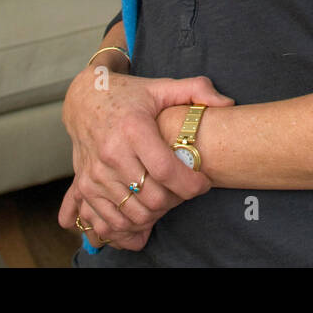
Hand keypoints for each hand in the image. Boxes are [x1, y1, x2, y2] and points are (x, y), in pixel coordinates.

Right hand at [59, 69, 232, 250]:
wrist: (84, 99)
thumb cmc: (129, 95)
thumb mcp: (162, 86)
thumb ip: (197, 90)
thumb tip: (227, 103)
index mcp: (133, 129)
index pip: (166, 171)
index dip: (191, 184)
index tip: (204, 183)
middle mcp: (111, 153)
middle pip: (152, 198)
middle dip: (177, 201)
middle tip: (186, 190)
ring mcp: (95, 173)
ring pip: (133, 214)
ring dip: (157, 215)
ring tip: (168, 198)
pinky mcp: (84, 186)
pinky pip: (109, 220)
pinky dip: (130, 225)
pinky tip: (145, 213)